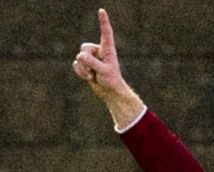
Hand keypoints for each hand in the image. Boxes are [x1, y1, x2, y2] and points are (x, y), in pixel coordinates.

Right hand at [72, 8, 143, 127]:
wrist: (110, 93)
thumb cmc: (112, 81)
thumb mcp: (104, 72)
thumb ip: (92, 63)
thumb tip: (80, 56)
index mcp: (108, 49)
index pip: (105, 33)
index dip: (103, 21)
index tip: (102, 10)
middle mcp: (99, 51)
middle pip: (84, 47)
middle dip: (87, 60)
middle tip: (96, 70)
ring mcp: (91, 58)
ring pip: (79, 57)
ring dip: (84, 69)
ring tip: (94, 75)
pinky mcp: (85, 65)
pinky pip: (76, 65)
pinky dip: (80, 73)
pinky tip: (89, 77)